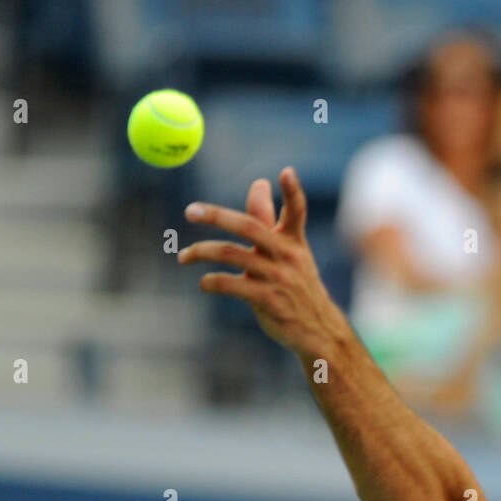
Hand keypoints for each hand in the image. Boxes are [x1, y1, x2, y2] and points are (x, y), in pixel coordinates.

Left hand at [178, 167, 345, 357]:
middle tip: (190, 210)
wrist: (316, 328)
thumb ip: (269, 219)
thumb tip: (259, 182)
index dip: (292, 191)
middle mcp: (287, 255)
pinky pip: (231, 285)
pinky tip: (204, 283)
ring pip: (232, 255)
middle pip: (249, 227)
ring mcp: (277, 278)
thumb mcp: (288, 251)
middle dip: (217, 216)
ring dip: (202, 252)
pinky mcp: (267, 300)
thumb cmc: (296, 284)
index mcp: (294, 240)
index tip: (286, 172)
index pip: (296, 211)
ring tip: (184, 256)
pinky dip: (212, 282)